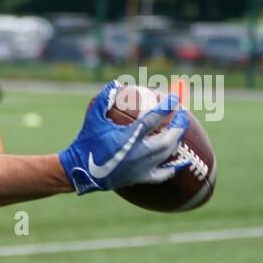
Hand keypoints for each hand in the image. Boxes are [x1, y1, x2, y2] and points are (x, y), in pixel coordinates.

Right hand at [58, 80, 189, 193]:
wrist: (78, 172)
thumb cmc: (85, 144)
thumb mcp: (92, 119)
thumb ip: (103, 100)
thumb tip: (115, 84)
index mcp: (129, 137)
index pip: (154, 118)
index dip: (167, 107)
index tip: (176, 98)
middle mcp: (139, 152)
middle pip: (169, 138)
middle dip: (179, 125)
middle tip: (182, 115)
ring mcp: (141, 167)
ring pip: (167, 153)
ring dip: (176, 140)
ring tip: (179, 131)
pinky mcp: (140, 178)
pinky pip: (163, 174)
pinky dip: (175, 167)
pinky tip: (183, 162)